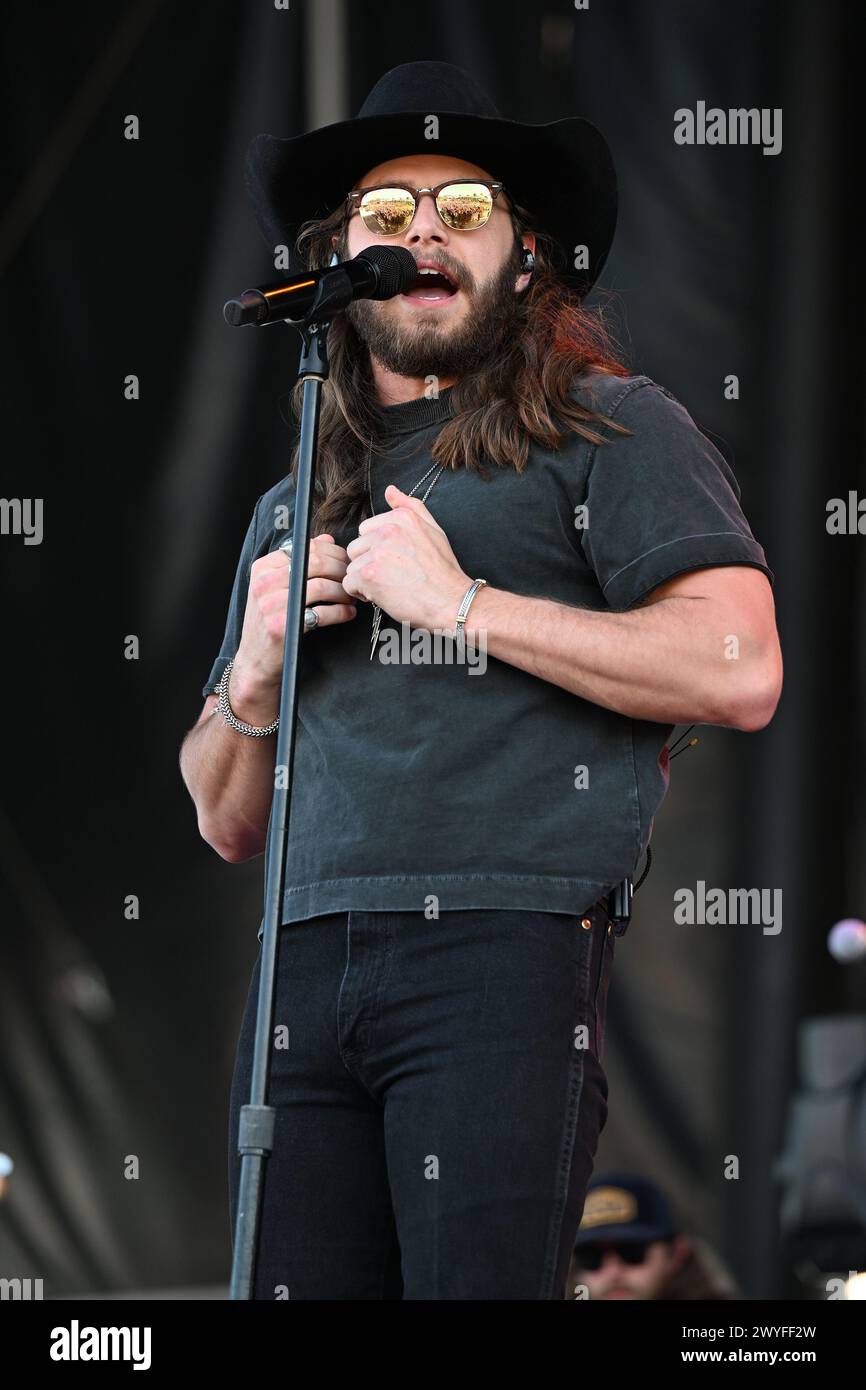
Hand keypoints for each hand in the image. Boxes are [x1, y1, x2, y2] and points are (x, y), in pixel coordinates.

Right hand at [233, 534, 355, 698]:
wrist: (255, 659)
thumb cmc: (271, 620)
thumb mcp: (277, 587)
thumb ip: (300, 561)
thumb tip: (327, 539)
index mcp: (263, 567)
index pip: (305, 548)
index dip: (333, 553)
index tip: (347, 563)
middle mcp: (264, 582)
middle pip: (316, 563)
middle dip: (342, 570)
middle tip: (354, 579)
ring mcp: (270, 604)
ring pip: (322, 587)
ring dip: (344, 592)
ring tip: (353, 598)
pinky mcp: (281, 625)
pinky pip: (321, 613)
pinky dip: (341, 612)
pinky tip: (348, 613)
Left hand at [343, 485, 469, 630]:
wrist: (451, 601)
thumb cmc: (443, 571)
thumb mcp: (433, 530)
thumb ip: (410, 507)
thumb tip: (390, 491)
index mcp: (402, 517)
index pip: (367, 530)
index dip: (377, 549)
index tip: (394, 561)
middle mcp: (389, 530)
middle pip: (356, 547)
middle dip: (368, 563)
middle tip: (392, 575)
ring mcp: (378, 552)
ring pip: (352, 566)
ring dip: (365, 579)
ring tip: (389, 586)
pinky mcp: (370, 574)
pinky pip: (349, 583)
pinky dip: (361, 594)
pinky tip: (382, 596)